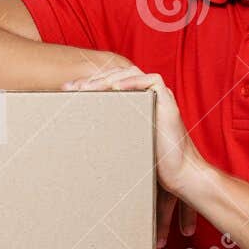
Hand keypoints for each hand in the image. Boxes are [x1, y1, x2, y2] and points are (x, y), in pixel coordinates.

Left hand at [61, 65, 208, 247]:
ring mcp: (160, 98)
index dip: (89, 85)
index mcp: (137, 103)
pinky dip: (133, 82)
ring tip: (87, 88)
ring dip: (107, 78)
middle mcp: (149, 97)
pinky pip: (152, 81)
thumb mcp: (124, 145)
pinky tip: (114, 88)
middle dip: (92, 80)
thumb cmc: (154, 164)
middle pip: (118, 76)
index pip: (110, 85)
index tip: (68, 92)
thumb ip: (109, 133)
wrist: (180, 175)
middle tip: (70, 89)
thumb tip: (78, 136)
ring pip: (131, 73)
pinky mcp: (169, 104)